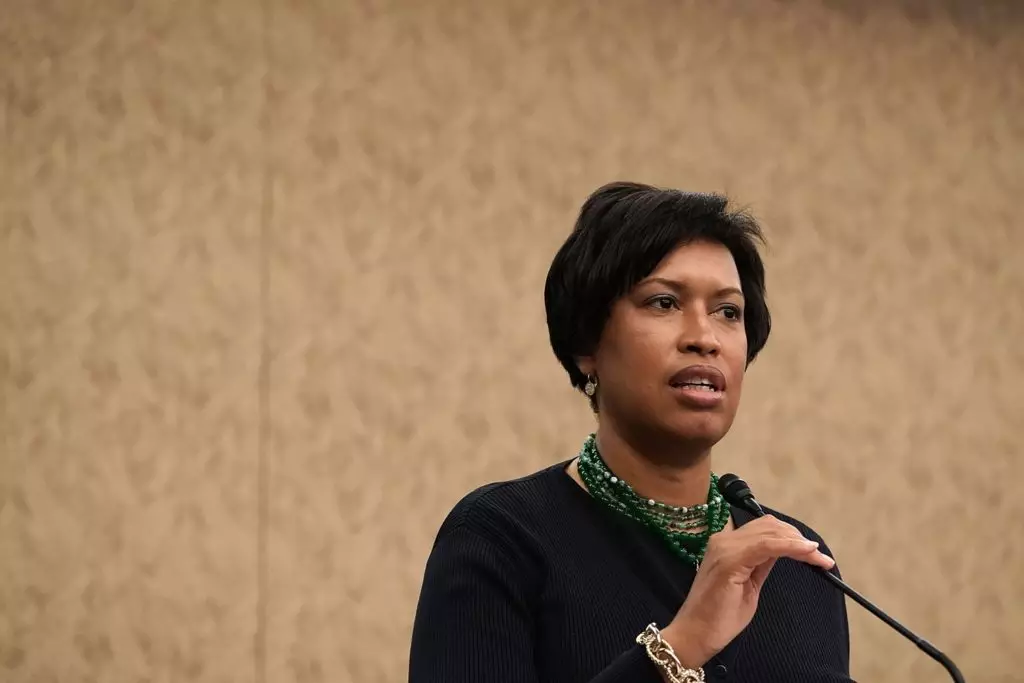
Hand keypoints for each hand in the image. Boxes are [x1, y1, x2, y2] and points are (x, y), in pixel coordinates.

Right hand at [661, 515, 834, 667]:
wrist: (696, 635)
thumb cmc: (718, 617)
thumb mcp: (749, 586)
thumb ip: (762, 564)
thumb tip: (781, 551)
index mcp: (726, 545)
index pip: (765, 529)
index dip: (792, 537)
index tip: (816, 553)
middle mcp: (724, 540)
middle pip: (769, 526)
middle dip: (799, 538)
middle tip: (822, 558)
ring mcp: (725, 547)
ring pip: (770, 532)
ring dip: (799, 542)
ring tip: (819, 558)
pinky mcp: (730, 560)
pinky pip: (766, 546)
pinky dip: (790, 546)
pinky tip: (807, 552)